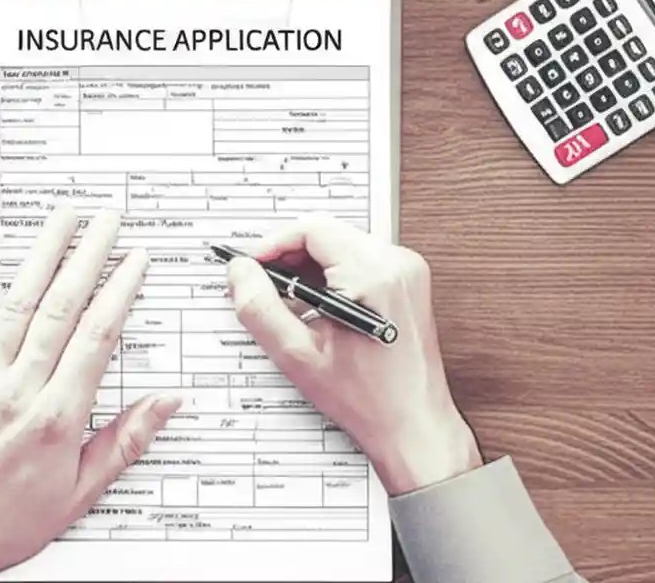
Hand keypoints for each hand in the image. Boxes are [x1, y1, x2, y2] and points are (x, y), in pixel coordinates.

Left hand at [0, 207, 180, 582]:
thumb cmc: (8, 522)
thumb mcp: (81, 494)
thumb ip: (125, 442)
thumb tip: (167, 403)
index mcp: (57, 418)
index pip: (96, 339)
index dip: (120, 292)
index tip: (136, 261)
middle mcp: (19, 391)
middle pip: (60, 309)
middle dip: (87, 257)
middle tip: (107, 221)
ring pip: (15, 306)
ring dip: (40, 256)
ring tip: (60, 219)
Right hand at [225, 215, 480, 494]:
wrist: (414, 424)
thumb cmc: (367, 399)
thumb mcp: (297, 354)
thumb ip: (259, 306)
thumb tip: (240, 271)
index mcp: (373, 275)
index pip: (312, 230)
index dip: (272, 244)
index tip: (250, 265)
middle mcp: (396, 264)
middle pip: (327, 234)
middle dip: (289, 255)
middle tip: (263, 284)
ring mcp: (408, 271)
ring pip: (342, 245)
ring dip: (309, 266)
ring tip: (289, 301)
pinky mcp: (409, 281)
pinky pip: (360, 260)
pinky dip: (332, 275)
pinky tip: (316, 306)